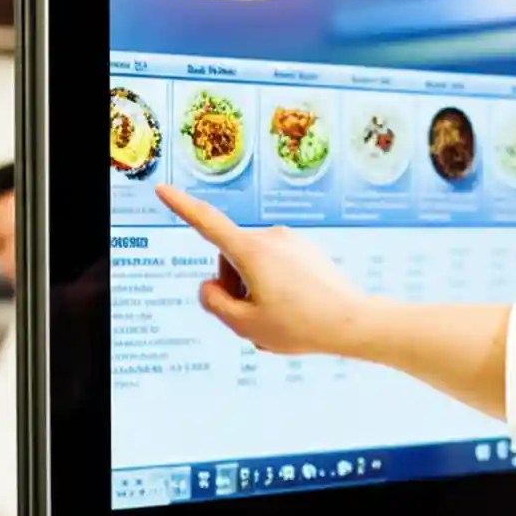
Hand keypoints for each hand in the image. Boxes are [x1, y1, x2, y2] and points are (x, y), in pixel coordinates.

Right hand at [156, 186, 368, 355]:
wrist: (353, 323)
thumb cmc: (299, 326)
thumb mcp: (244, 325)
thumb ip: (214, 303)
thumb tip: (209, 285)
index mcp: (252, 251)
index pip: (207, 224)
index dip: (181, 207)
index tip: (162, 189)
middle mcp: (271, 237)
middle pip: (230, 260)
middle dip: (233, 286)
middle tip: (255, 319)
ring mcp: (291, 241)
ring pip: (253, 266)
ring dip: (255, 290)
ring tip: (278, 319)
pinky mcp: (306, 250)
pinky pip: (276, 267)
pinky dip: (276, 288)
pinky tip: (294, 312)